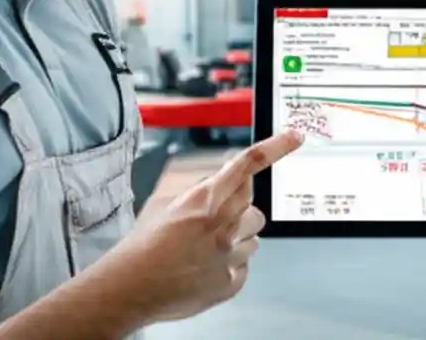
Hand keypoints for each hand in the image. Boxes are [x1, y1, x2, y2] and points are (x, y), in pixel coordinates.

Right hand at [109, 130, 303, 322]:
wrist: (131, 288)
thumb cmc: (144, 246)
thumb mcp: (165, 203)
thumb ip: (198, 189)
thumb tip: (218, 181)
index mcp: (204, 199)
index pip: (247, 164)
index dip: (275, 147)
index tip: (294, 137)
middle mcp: (222, 225)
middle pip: (252, 205)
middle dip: (238, 209)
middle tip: (214, 221)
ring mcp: (230, 255)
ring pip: (253, 236)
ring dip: (236, 237)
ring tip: (205, 248)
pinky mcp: (232, 281)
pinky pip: (245, 264)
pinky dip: (230, 264)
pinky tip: (206, 267)